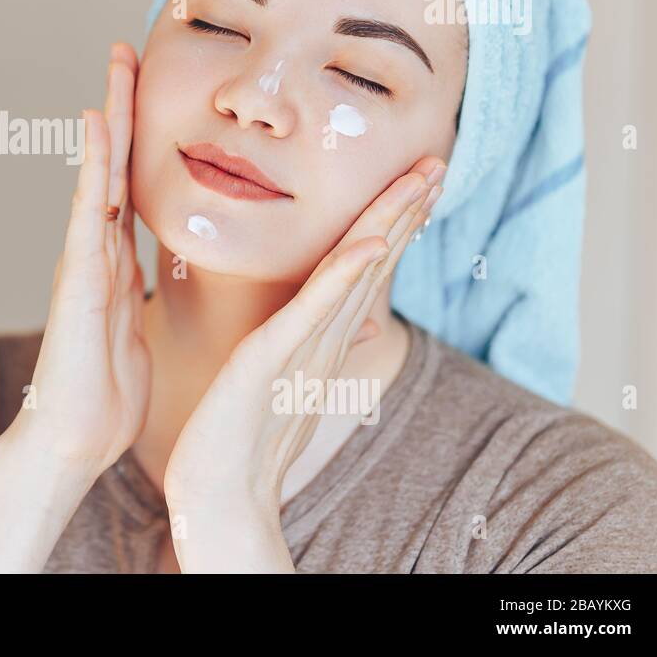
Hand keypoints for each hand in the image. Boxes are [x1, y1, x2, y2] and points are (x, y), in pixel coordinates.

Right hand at [6, 43, 151, 473]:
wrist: (73, 439)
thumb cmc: (104, 393)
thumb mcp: (135, 328)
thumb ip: (137, 290)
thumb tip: (148, 266)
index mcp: (115, 261)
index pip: (130, 184)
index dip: (139, 136)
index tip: (151, 88)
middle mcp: (96, 249)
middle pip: (112, 164)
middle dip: (121, 106)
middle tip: (128, 49)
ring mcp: (83, 259)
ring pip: (99, 174)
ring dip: (108, 118)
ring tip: (115, 65)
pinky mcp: (77, 277)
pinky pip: (87, 210)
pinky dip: (92, 165)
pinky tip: (96, 127)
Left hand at [163, 156, 445, 521]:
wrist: (220, 494)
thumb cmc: (239, 438)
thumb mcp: (277, 380)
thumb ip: (304, 348)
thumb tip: (332, 324)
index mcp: (320, 339)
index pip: (363, 269)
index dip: (391, 223)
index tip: (415, 181)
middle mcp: (324, 340)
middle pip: (373, 262)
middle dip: (405, 210)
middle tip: (436, 162)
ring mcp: (305, 348)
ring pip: (357, 274)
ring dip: (389, 224)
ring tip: (420, 181)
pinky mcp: (276, 358)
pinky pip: (316, 310)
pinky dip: (344, 275)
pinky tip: (369, 243)